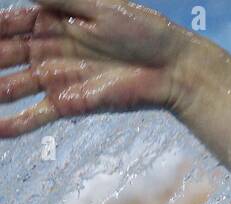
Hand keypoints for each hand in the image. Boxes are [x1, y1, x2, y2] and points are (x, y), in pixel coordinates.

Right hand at [0, 0, 200, 137]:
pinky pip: (35, 115)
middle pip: (2, 54)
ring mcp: (56, 78)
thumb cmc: (142, 30)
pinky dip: (14, 124)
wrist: (173, 68)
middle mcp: (47, 50)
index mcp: (50, 21)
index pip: (7, 24)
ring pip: (10, 86)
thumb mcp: (98, 5)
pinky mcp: (70, 104)